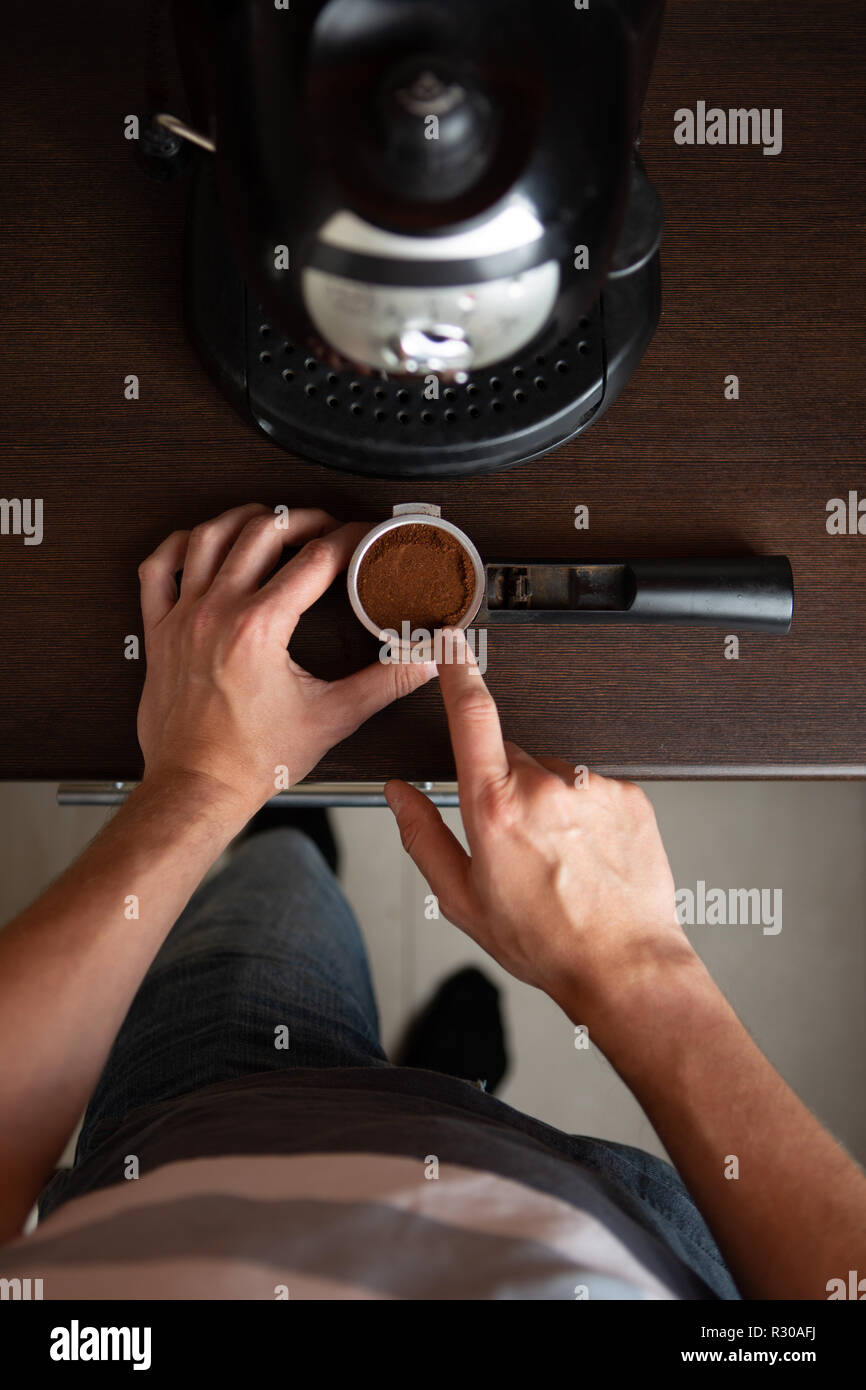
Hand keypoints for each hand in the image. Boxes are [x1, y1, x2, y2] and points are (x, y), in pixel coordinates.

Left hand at [137, 504, 434, 821]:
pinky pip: (158, 568)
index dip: (349, 540)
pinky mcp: (159, 630)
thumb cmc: (251, 760)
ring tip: (272, 520)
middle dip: (303, 519)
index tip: (363, 538)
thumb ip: (385, 683)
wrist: (197, 786)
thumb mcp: (332, 717)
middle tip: (327, 526)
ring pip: (209, 536)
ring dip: (245, 519)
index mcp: (260, 627)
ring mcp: (184, 616)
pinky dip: (178, 545)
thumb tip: (423, 662)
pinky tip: (199, 542)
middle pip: (264, 531)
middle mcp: (217, 611)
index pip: (316, 559)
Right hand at [385, 628, 696, 1023]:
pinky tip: (586, 854)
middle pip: (510, 756)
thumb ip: (421, 836)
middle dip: (504, 786)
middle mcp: (545, 786)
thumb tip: (398, 794)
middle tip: (515, 843)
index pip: (471, 713)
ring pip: (553, 773)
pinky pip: (593, 786)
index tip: (450, 642)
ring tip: (558, 857)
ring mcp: (592, 787)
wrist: (624, 964)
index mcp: (495, 807)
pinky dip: (585, 811)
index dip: (457, 669)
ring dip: (548, 801)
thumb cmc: (545, 941)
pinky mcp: (629, 794)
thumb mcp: (461, 898)